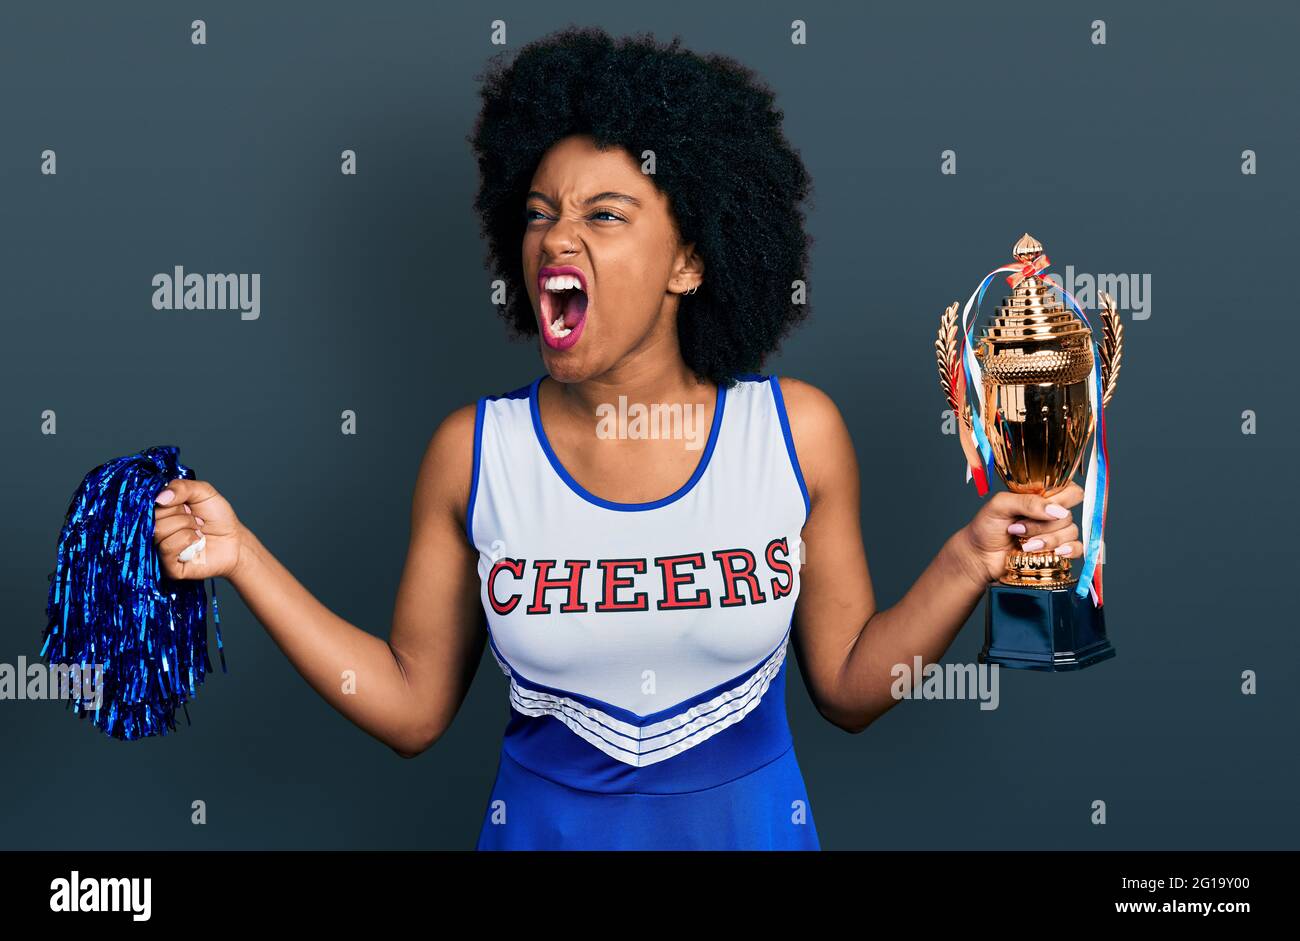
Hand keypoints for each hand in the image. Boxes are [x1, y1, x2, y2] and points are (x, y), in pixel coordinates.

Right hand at [152, 478, 244, 580]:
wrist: (235, 541)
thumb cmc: (218, 518)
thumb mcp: (204, 493)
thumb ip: (181, 487)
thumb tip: (160, 497)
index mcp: (161, 513)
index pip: (151, 502)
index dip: (171, 501)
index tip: (187, 505)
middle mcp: (157, 531)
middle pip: (153, 517)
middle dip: (182, 515)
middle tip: (196, 520)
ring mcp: (161, 549)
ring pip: (160, 531)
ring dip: (186, 527)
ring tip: (198, 532)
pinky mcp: (168, 566)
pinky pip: (167, 548)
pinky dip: (186, 541)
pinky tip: (197, 543)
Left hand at [956, 480, 1085, 584]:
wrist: (979, 556)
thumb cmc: (986, 527)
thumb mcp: (999, 506)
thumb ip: (1027, 502)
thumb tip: (1057, 510)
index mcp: (1041, 497)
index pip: (1070, 490)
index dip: (1062, 499)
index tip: (1042, 508)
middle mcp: (1050, 514)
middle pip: (1068, 515)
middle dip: (1043, 525)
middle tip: (1019, 529)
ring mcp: (1055, 533)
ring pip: (1071, 533)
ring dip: (1047, 540)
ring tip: (1024, 545)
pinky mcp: (1057, 552)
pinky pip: (1077, 549)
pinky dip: (1069, 550)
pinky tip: (1055, 552)